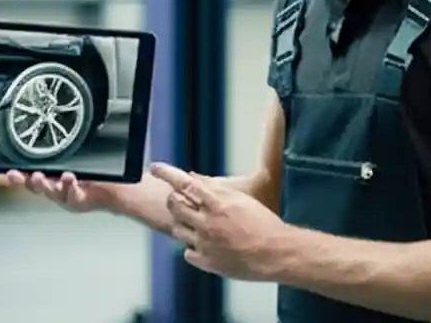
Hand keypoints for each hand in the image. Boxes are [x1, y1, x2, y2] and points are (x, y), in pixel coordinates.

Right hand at [0, 169, 120, 213]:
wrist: (110, 190)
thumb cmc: (89, 177)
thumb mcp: (68, 165)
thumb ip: (54, 157)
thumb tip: (37, 135)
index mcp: (49, 181)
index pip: (27, 179)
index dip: (16, 177)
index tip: (9, 173)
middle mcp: (54, 191)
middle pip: (36, 188)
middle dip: (28, 182)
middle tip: (22, 176)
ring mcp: (65, 197)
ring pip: (52, 192)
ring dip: (46, 185)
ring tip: (43, 177)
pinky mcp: (78, 200)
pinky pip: (72, 194)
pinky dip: (69, 186)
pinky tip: (69, 178)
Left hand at [150, 162, 288, 281]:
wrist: (275, 253)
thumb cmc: (263, 224)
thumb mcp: (240, 199)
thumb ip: (214, 188)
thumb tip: (192, 178)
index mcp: (217, 203)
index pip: (184, 183)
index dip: (166, 173)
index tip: (155, 168)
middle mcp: (207, 222)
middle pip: (174, 205)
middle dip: (173, 199)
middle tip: (178, 199)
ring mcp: (205, 243)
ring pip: (177, 229)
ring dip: (182, 222)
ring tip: (196, 222)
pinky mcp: (207, 262)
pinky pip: (187, 252)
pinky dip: (191, 245)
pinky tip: (203, 242)